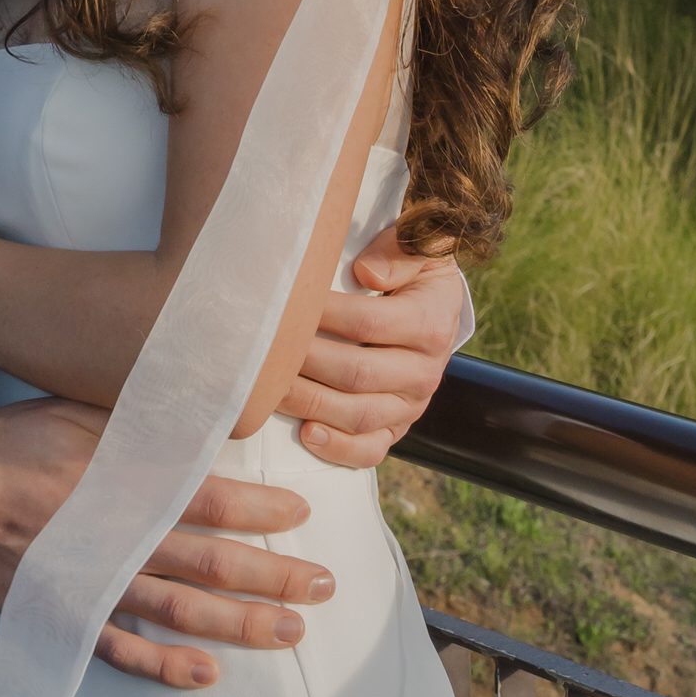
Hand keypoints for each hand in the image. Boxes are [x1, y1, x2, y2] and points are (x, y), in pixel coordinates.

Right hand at [0, 402, 328, 686]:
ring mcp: (90, 584)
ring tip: (287, 631)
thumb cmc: (11, 441)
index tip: (301, 512)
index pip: (208, 497)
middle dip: (272, 574)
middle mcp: (114, 537)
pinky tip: (206, 673)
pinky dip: (165, 665)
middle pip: (209, 561)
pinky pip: (122, 650)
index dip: (260, 508)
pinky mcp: (64, 616)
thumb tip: (199, 426)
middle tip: (322, 584)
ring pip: (179, 610)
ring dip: (239, 621)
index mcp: (119, 480)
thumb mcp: (76, 411)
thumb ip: (137, 424)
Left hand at [275, 231, 468, 467]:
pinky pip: (370, 449)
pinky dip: (339, 449)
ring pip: (359, 415)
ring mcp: (411, 405)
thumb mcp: (417, 247)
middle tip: (262, 352)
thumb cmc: (410, 268)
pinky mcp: (397, 428)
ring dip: (309, 405)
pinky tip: (306, 435)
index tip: (285, 304)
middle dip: (304, 364)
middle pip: (357, 374)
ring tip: (268, 392)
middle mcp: (425, 371)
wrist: (433, 306)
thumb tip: (366, 272)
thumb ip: (398, 251)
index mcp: (430, 324)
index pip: (368, 323)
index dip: (323, 316)